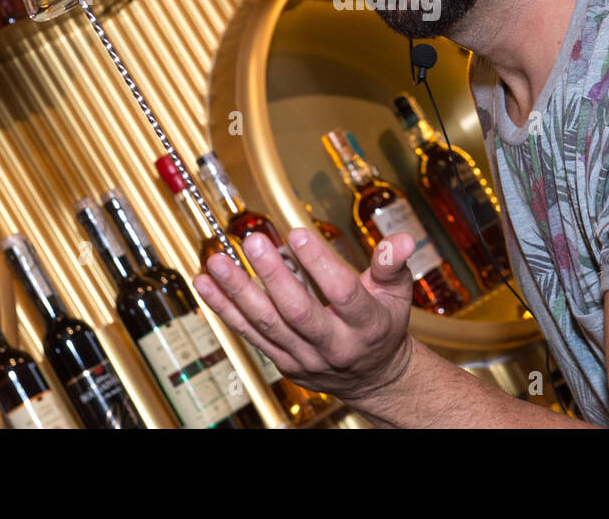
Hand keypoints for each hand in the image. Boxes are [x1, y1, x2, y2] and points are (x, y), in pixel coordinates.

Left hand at [191, 227, 415, 401]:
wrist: (374, 376)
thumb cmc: (383, 325)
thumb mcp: (396, 293)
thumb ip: (392, 264)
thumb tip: (402, 239)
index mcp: (366, 325)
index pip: (342, 294)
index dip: (319, 263)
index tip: (296, 233)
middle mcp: (334, 345)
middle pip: (298, 312)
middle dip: (273, 276)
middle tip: (254, 241)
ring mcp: (305, 357)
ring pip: (266, 325)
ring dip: (237, 292)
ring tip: (217, 262)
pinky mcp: (283, 362)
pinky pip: (249, 335)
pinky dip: (224, 309)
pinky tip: (205, 284)